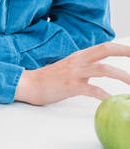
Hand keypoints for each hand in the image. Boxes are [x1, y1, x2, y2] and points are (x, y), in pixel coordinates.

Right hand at [15, 42, 129, 104]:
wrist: (29, 84)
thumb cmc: (49, 79)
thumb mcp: (70, 68)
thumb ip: (86, 67)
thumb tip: (103, 70)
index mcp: (80, 55)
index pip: (105, 46)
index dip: (122, 48)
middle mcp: (79, 60)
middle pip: (106, 50)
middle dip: (126, 52)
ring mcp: (75, 72)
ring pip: (104, 69)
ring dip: (122, 75)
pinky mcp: (71, 86)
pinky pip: (93, 90)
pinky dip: (106, 96)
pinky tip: (113, 101)